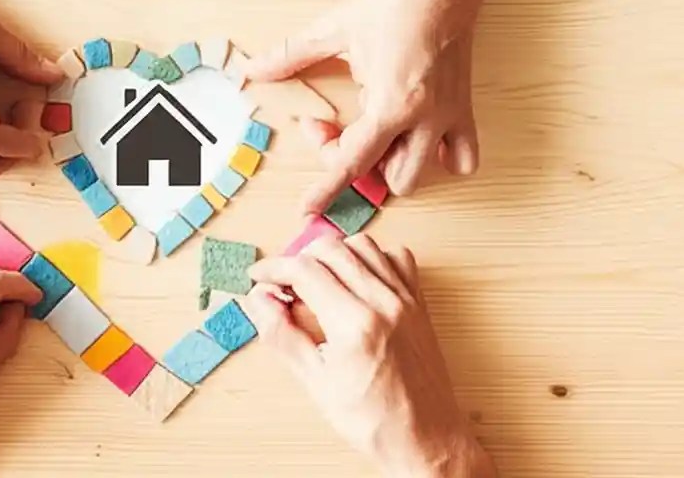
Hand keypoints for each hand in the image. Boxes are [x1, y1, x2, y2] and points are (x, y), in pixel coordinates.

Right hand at [245, 234, 495, 477]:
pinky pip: (396, 258)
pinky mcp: (419, 303)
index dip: (273, 268)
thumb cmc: (374, 420)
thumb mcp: (315, 383)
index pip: (304, 270)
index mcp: (354, 325)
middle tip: (284, 283)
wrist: (424, 438)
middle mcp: (383, 303)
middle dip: (298, 259)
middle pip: (331, 249)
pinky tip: (357, 279)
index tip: (259, 277)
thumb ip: (282, 334)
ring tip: (318, 279)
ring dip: (333, 253)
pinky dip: (372, 257)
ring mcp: (406, 300)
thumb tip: (258, 300)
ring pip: (363, 245)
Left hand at [247, 0, 486, 209]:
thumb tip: (252, 68)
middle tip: (336, 127)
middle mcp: (423, 120)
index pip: (351, 163)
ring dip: (390, 165)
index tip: (307, 208)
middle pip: (383, 178)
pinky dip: (440, 161)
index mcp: (390, 104)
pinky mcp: (465, 111)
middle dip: (354, 163)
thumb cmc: (392, 5)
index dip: (325, 188)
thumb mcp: (333, 29)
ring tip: (374, 130)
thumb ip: (290, 55)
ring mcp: (449, 119)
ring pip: (417, 174)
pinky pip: (462, 160)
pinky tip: (417, 140)